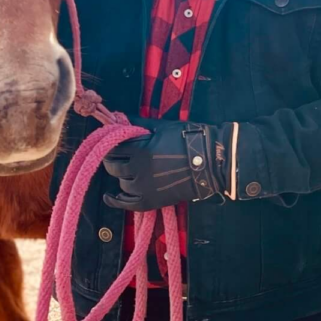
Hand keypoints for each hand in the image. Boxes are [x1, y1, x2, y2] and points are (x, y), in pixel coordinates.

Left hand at [101, 119, 226, 210]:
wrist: (210, 162)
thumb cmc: (188, 139)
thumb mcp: (163, 127)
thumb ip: (138, 124)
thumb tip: (118, 116)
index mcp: (141, 150)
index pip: (113, 148)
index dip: (110, 144)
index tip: (112, 142)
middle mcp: (139, 170)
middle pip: (113, 167)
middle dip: (113, 160)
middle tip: (118, 156)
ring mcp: (145, 188)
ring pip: (121, 183)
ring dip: (122, 176)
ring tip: (128, 171)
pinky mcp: (152, 201)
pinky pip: (127, 204)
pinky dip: (116, 201)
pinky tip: (109, 196)